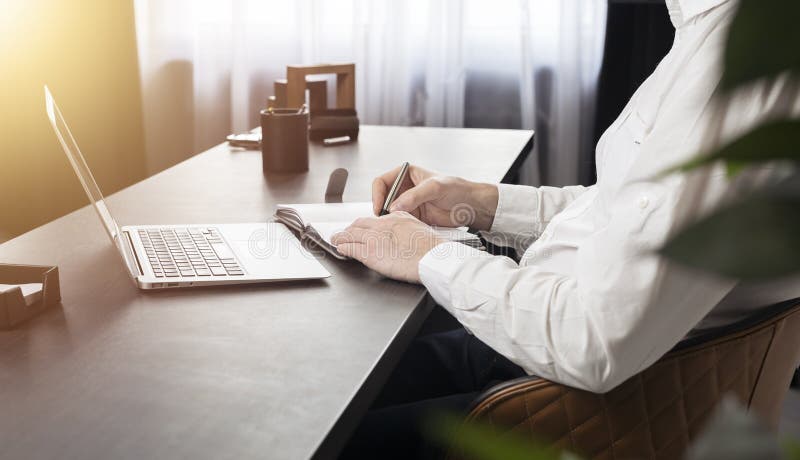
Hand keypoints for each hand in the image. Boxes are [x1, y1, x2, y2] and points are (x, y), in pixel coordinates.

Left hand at [331, 212, 445, 282]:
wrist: (434, 258)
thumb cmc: (433, 249)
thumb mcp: (420, 231)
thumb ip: (406, 231)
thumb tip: (402, 239)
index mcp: (397, 217)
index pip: (374, 219)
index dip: (365, 225)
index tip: (362, 230)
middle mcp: (383, 224)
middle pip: (359, 224)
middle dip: (350, 229)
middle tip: (344, 234)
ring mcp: (375, 238)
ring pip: (351, 234)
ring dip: (341, 237)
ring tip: (336, 240)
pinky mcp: (370, 252)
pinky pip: (350, 248)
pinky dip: (343, 248)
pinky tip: (340, 249)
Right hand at [372, 165, 498, 230]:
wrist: (471, 207)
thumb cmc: (457, 189)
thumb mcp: (435, 187)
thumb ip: (414, 196)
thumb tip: (395, 206)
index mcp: (406, 174)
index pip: (382, 182)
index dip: (377, 194)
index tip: (379, 207)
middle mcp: (405, 188)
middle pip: (382, 198)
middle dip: (381, 209)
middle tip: (384, 220)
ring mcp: (408, 203)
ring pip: (389, 212)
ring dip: (389, 219)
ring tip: (392, 226)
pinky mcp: (413, 217)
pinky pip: (399, 222)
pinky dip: (397, 226)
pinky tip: (401, 230)